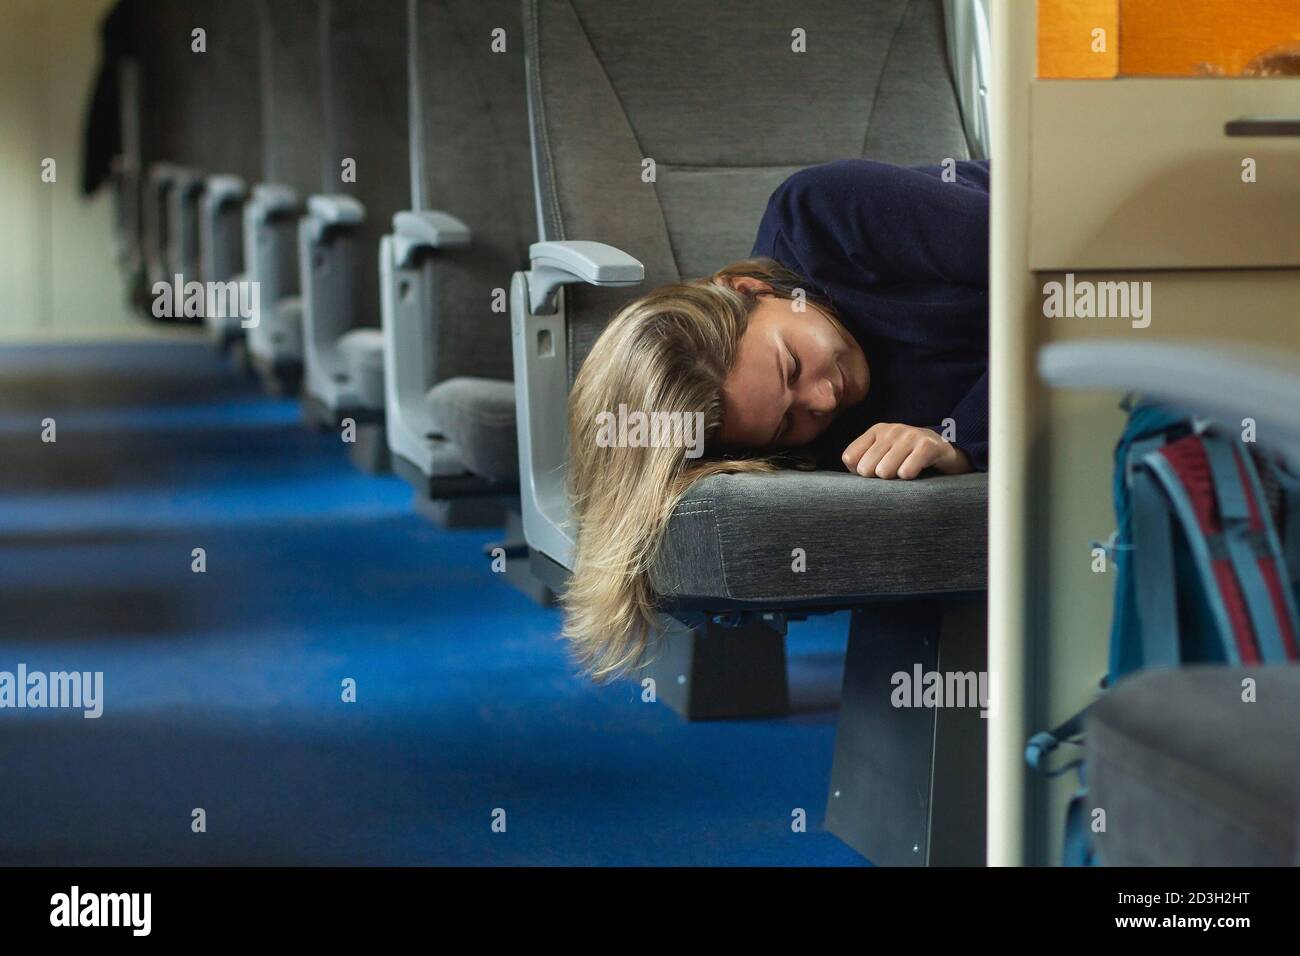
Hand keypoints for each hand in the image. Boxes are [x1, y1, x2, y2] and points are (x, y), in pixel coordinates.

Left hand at [841, 423, 970, 479]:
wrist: (945, 452)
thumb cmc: (908, 458)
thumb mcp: (882, 456)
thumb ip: (860, 463)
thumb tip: (851, 475)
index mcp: (876, 431)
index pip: (849, 458)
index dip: (858, 473)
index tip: (873, 472)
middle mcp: (892, 430)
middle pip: (866, 468)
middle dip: (878, 478)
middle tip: (894, 473)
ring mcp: (910, 435)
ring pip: (884, 471)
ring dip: (894, 479)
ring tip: (905, 472)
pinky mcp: (928, 446)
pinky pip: (906, 472)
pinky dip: (909, 477)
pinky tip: (916, 473)